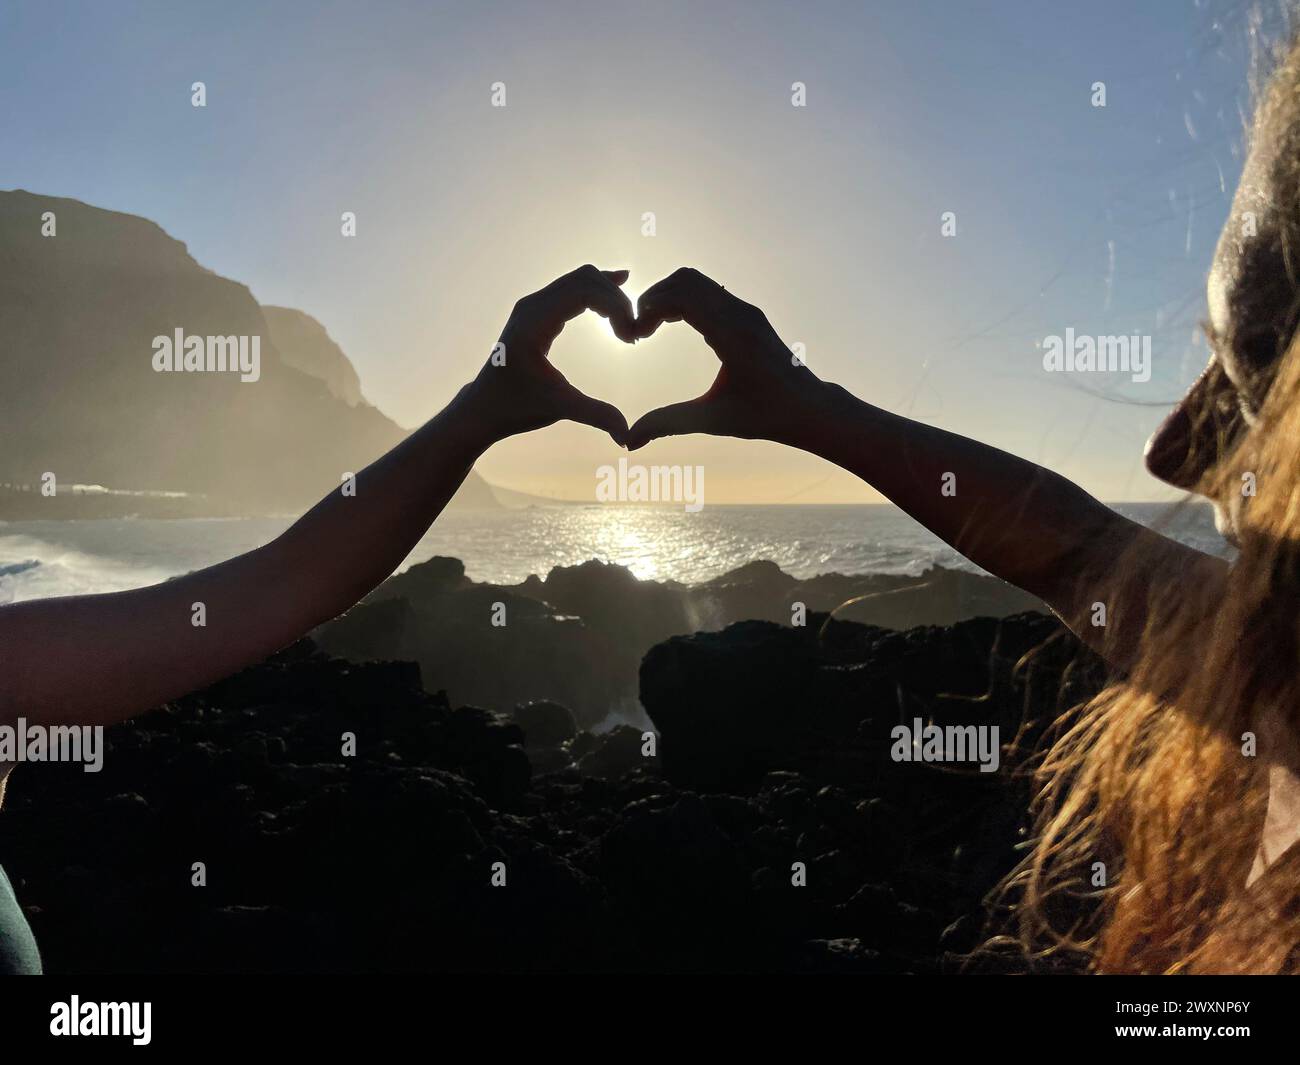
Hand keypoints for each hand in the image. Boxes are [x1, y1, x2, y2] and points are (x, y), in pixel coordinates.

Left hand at [463, 265, 635, 444]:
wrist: (483, 405)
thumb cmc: (516, 407)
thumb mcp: (558, 409)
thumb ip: (595, 416)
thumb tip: (628, 437)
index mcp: (533, 323)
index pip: (583, 291)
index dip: (615, 307)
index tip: (630, 338)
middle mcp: (531, 306)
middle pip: (585, 278)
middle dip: (616, 300)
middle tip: (634, 334)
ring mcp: (533, 305)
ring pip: (579, 279)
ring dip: (609, 295)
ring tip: (628, 324)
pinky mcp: (537, 310)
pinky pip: (572, 287)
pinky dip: (597, 291)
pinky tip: (617, 288)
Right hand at [627, 268, 828, 449]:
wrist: (808, 408)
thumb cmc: (766, 415)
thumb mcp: (713, 420)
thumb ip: (668, 424)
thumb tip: (629, 440)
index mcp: (733, 335)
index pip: (682, 297)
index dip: (649, 308)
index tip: (634, 336)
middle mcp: (741, 314)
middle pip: (685, 280)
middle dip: (653, 298)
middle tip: (637, 330)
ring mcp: (746, 311)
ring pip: (696, 282)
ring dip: (667, 297)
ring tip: (649, 328)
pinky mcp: (747, 314)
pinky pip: (708, 292)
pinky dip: (683, 300)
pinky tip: (670, 326)